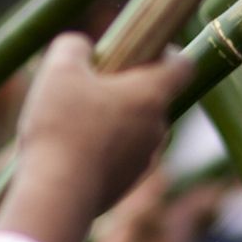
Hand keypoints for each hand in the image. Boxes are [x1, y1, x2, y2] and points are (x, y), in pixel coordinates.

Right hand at [17, 33, 190, 214]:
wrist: (58, 194)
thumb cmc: (61, 126)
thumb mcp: (59, 71)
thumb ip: (74, 47)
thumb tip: (82, 47)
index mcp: (153, 94)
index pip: (184, 65)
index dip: (169, 53)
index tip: (148, 50)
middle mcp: (159, 127)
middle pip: (153, 97)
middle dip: (127, 88)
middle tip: (90, 85)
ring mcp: (146, 157)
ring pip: (135, 128)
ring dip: (113, 120)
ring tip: (72, 121)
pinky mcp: (128, 182)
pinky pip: (120, 155)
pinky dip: (102, 149)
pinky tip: (69, 149)